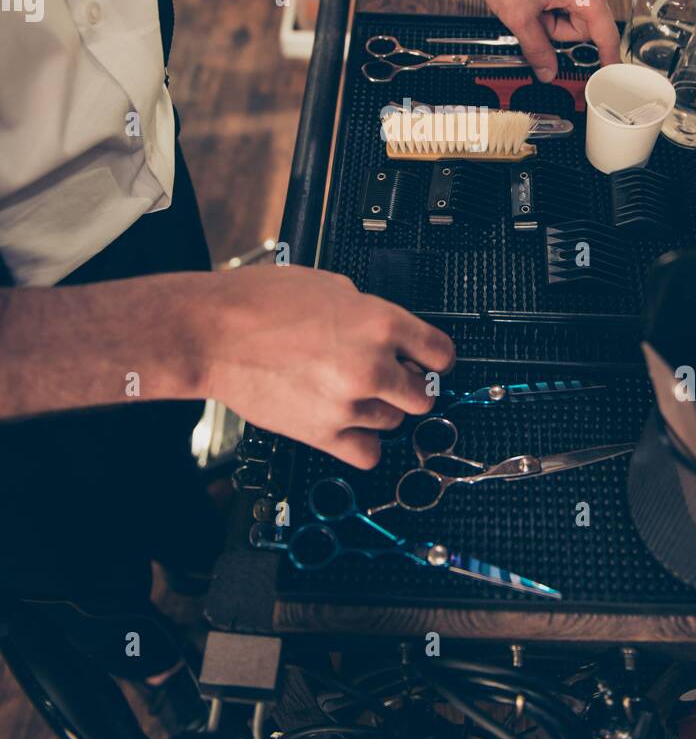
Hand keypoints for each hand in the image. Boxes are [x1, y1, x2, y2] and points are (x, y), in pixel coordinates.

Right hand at [199, 265, 454, 468]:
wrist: (212, 333)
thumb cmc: (258, 302)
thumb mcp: (330, 286)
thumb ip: (368, 312)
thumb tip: (388, 331)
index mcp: (379, 322)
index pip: (440, 353)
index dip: (435, 358)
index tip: (431, 362)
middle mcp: (371, 366)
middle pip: (423, 395)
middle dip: (409, 386)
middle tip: (389, 377)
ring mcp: (348, 404)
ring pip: (394, 422)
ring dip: (380, 410)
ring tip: (349, 391)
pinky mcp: (322, 433)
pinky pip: (368, 453)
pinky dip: (362, 442)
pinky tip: (348, 424)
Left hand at [465, 0, 620, 80]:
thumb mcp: (518, 14)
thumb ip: (536, 48)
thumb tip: (547, 71)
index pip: (605, 35)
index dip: (607, 58)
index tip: (613, 75)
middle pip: (583, 22)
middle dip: (556, 26)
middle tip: (530, 11)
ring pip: (575, 6)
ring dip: (553, 9)